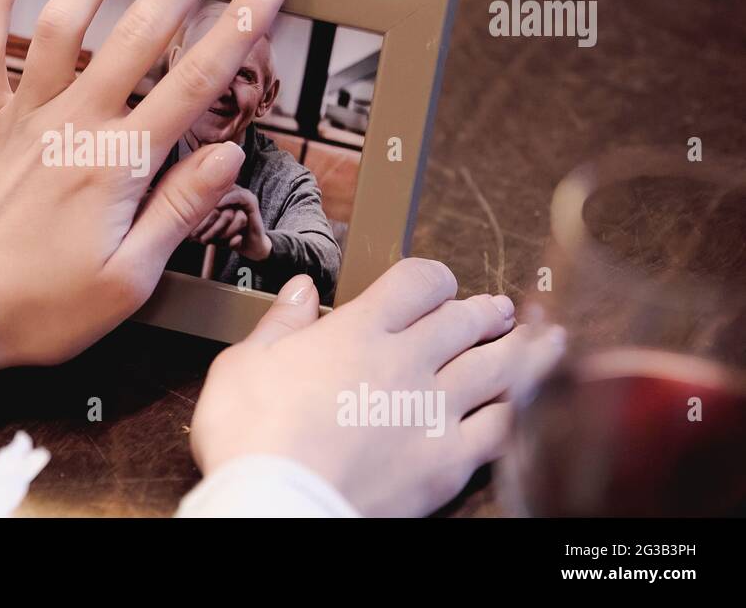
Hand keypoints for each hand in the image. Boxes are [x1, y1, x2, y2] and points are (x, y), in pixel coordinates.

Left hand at [0, 0, 291, 371]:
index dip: (239, 25)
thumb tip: (226, 156)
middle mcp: (75, 124)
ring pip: (68, 21)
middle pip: (141, 31)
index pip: (195, 81)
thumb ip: (177, 210)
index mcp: (119, 163)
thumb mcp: (129, 279)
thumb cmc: (41, 306)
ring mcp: (26, 116)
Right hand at [189, 260, 565, 515]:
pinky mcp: (447, 461)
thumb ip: (279, 323)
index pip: (418, 282)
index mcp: (357, 331)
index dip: (434, 277)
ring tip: (541, 339)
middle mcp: (404, 362)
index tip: (437, 285)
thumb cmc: (250, 439)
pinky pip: (501, 426)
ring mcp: (432, 412)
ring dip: (522, 348)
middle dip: (485, 310)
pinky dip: (519, 409)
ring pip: (498, 366)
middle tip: (498, 309)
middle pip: (465, 320)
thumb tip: (299, 291)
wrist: (277, 505)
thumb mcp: (241, 366)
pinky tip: (526, 403)